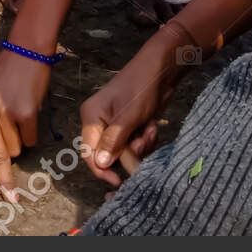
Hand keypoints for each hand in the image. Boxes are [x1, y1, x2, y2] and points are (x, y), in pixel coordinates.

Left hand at [0, 50, 50, 198]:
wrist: (24, 53)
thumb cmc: (4, 79)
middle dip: (4, 179)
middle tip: (11, 198)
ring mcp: (4, 113)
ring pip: (15, 149)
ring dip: (19, 142)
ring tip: (18, 120)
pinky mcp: (24, 112)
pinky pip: (30, 138)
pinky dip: (31, 132)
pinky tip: (28, 114)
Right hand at [79, 33, 185, 186]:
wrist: (162, 70)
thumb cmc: (141, 88)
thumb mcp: (128, 116)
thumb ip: (113, 141)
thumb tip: (100, 164)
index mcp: (91, 116)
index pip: (89, 152)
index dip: (102, 169)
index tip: (119, 181)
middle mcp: (99, 121)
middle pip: (109, 154)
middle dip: (129, 152)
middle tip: (143, 141)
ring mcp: (115, 123)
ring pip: (125, 150)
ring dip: (140, 145)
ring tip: (149, 129)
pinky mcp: (130, 124)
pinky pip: (135, 143)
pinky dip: (145, 138)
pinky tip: (152, 125)